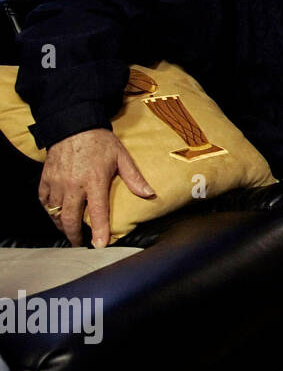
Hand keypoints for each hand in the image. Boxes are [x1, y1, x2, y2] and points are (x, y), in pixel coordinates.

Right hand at [39, 128, 154, 247]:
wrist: (73, 124)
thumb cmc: (100, 142)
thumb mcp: (121, 156)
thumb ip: (134, 177)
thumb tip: (149, 194)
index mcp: (94, 181)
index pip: (97, 211)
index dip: (100, 231)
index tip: (100, 246)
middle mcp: (73, 185)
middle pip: (70, 217)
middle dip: (74, 235)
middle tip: (80, 243)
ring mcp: (57, 182)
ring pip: (55, 212)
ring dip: (61, 224)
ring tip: (69, 230)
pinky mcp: (46, 178)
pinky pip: (44, 200)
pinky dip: (49, 210)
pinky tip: (56, 213)